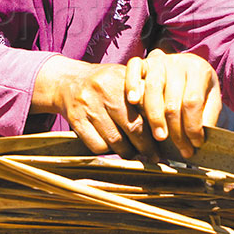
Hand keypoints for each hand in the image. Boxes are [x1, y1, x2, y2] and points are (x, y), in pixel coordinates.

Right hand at [39, 58, 154, 157]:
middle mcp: (105, 90)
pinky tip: (113, 148)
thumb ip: (143, 91)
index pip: (146, 106)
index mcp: (121, 78)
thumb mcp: (123, 77)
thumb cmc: (104, 82)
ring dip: (128, 152)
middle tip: (153, 156)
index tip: (164, 139)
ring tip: (135, 154)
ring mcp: (88, 106)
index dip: (157, 125)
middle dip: (146, 146)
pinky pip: (97, 145)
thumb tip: (167, 118)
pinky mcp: (76, 120)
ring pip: (115, 141)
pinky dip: (108, 151)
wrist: (67, 80)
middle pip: (133, 127)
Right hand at [124, 49, 221, 158]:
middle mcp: (178, 62)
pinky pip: (133, 69)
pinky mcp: (142, 62)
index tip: (196, 144)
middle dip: (176, 130)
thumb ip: (207, 118)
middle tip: (180, 150)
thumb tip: (197, 142)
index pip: (193, 102)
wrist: (187, 69)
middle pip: (172, 100)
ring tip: (160, 138)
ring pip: (152, 89)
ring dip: (155, 117)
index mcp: (199, 69)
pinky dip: (131, 85)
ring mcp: (159, 61)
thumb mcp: (210, 102)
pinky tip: (133, 102)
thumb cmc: (200, 90)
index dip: (193, 126)